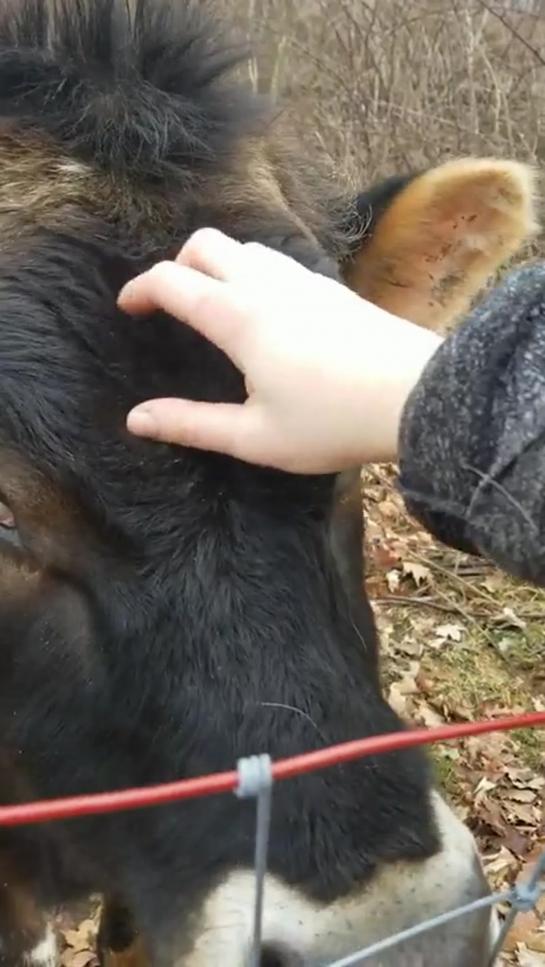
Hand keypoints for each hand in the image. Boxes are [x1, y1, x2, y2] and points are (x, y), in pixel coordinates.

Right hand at [118, 229, 441, 472]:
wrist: (419, 396)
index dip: (140, 288)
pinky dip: (254, 271)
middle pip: (206, 243)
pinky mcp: (334, 288)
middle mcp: (268, 285)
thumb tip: (136, 419)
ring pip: (247, 247)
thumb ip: (192, 425)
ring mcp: (306, 280)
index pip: (173, 281)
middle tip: (172, 304)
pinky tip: (268, 310)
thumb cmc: (332, 422)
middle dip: (177, 264)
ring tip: (216, 305)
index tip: (127, 307)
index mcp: (239, 317)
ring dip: (219, 264)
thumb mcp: (255, 437)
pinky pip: (280, 261)